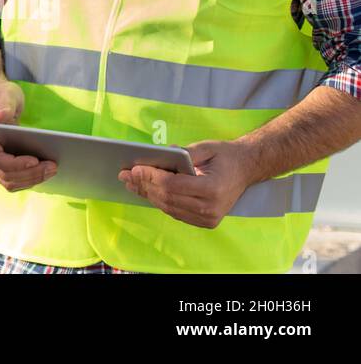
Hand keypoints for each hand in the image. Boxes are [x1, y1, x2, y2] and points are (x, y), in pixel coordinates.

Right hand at [0, 77, 56, 190]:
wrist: (4, 103)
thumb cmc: (5, 97)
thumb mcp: (6, 95)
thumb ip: (5, 104)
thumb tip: (1, 116)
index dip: (15, 164)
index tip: (35, 160)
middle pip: (6, 174)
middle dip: (31, 173)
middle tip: (53, 166)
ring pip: (11, 182)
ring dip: (33, 179)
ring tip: (53, 169)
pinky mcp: (4, 168)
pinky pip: (15, 181)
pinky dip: (31, 180)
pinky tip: (46, 172)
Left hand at [117, 140, 251, 227]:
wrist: (246, 169)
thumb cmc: (225, 156)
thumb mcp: (206, 147)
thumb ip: (183, 152)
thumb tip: (158, 153)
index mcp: (212, 189)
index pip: (173, 186)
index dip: (151, 177)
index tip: (134, 168)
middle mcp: (211, 208)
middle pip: (167, 198)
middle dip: (143, 185)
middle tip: (124, 175)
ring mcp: (208, 219)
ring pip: (169, 208)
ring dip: (147, 195)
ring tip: (130, 182)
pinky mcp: (205, 222)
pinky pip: (176, 212)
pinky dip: (159, 201)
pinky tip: (146, 190)